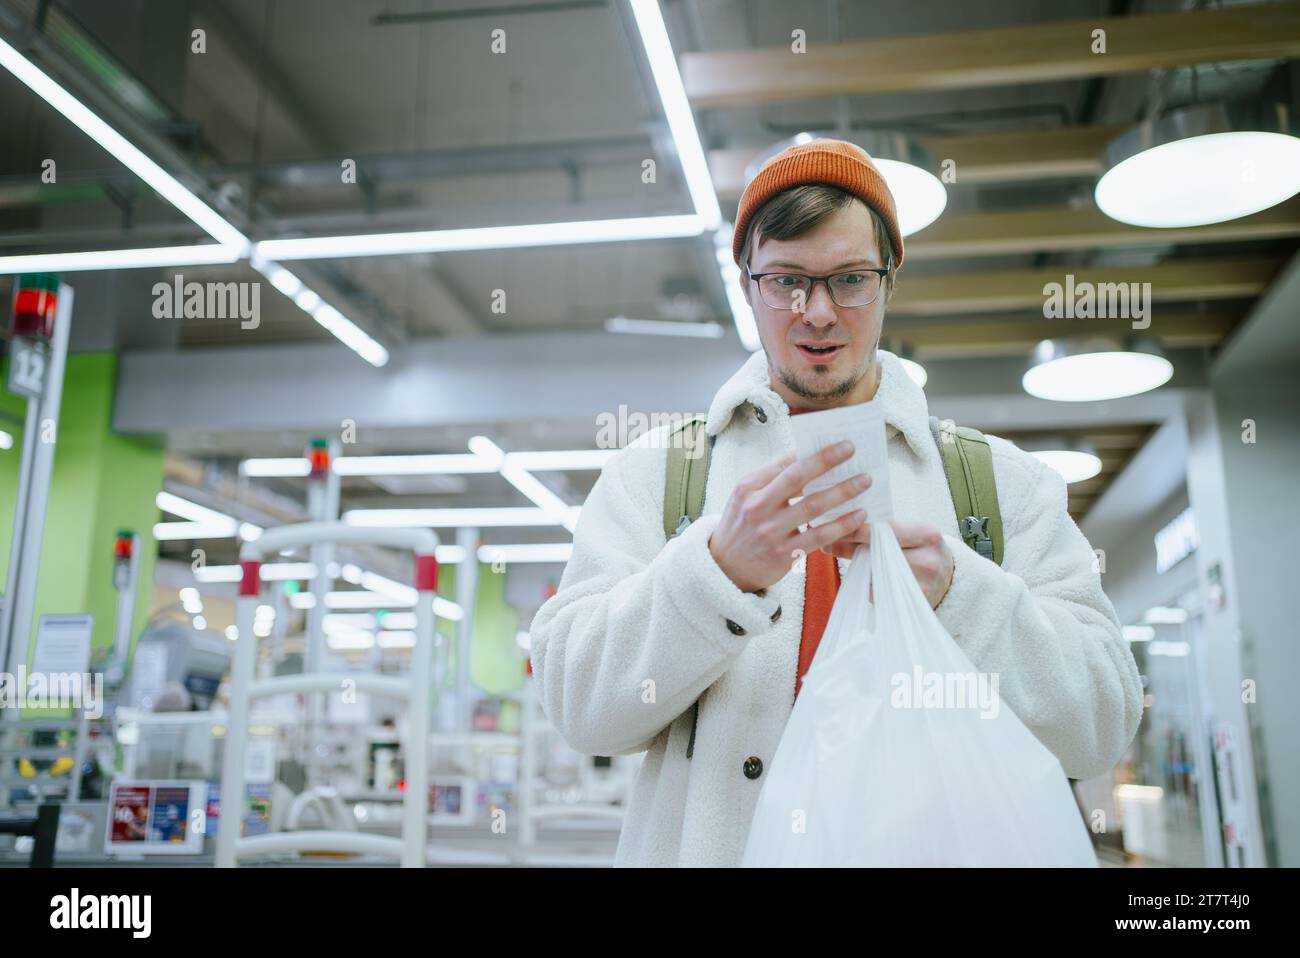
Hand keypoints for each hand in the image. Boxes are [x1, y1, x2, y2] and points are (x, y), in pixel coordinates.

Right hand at [708, 441, 872, 593]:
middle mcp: (757, 507)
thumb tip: (805, 456)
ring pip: (813, 507)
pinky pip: (819, 536)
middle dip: (826, 461)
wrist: (725, 567)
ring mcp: (771, 531)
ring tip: (864, 481)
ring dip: (842, 491)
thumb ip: (770, 479)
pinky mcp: (785, 554)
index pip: (782, 464)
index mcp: (748, 488)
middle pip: (797, 479)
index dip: (810, 452)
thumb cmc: (742, 525)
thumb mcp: (744, 497)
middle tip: (851, 448)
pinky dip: (842, 524)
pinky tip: (859, 515)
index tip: (834, 443)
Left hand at [823, 518, 954, 608]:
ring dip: (859, 568)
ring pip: (875, 574)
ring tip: (852, 562)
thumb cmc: (922, 550)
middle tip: (827, 545)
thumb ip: (877, 532)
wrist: (949, 579)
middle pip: (877, 553)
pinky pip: (879, 593)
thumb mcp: (908, 534)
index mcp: (927, 535)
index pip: (884, 530)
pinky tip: (869, 582)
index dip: (855, 529)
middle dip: (849, 548)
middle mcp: (927, 560)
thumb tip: (834, 529)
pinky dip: (870, 586)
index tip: (831, 526)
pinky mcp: (914, 604)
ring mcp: (922, 584)